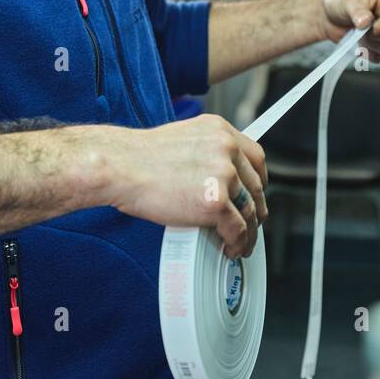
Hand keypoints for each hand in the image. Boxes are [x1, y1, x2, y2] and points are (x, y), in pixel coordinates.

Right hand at [105, 115, 267, 258]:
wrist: (120, 166)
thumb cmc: (139, 158)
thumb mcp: (183, 140)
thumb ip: (206, 153)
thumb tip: (219, 178)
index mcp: (220, 130)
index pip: (256, 157)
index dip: (259, 180)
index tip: (255, 194)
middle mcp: (226, 148)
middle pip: (256, 185)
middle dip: (255, 209)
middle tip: (250, 224)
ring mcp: (223, 174)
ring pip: (249, 210)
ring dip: (249, 231)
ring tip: (242, 243)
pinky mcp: (215, 201)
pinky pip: (237, 228)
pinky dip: (237, 243)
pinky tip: (231, 248)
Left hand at [318, 0, 379, 63]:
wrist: (328, 16)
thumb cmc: (339, 2)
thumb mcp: (346, 1)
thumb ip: (357, 11)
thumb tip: (366, 22)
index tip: (369, 28)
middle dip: (374, 36)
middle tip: (358, 30)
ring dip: (369, 45)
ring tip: (355, 36)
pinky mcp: (379, 44)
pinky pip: (379, 56)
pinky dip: (367, 54)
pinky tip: (357, 45)